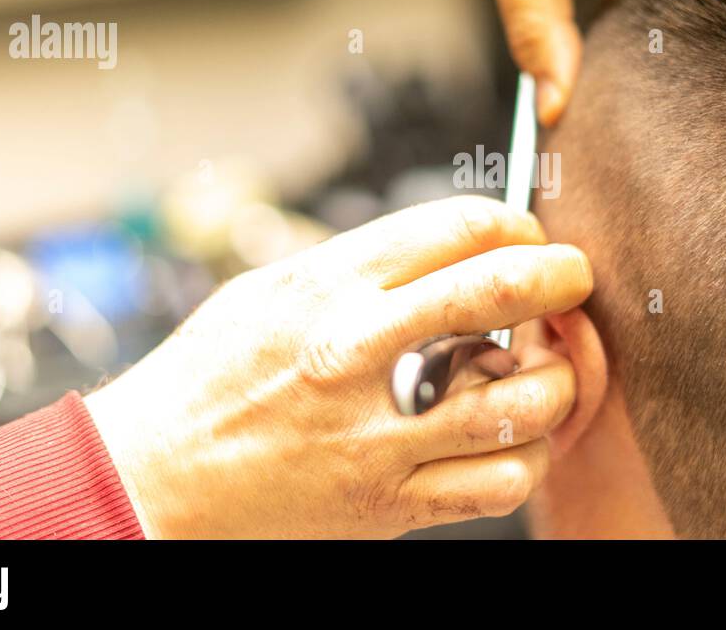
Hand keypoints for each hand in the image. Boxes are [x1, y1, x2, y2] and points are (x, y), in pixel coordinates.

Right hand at [85, 196, 592, 537]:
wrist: (153, 476)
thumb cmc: (214, 374)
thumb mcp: (276, 289)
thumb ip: (368, 265)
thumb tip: (463, 245)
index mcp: (331, 285)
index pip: (461, 226)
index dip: (516, 223)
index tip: (525, 237)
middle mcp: (360, 351)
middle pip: (503, 289)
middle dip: (561, 274)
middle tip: (571, 279)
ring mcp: (380, 433)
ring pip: (524, 397)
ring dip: (555, 377)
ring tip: (542, 370)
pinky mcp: (390, 502)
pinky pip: (502, 480)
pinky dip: (526, 455)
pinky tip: (509, 438)